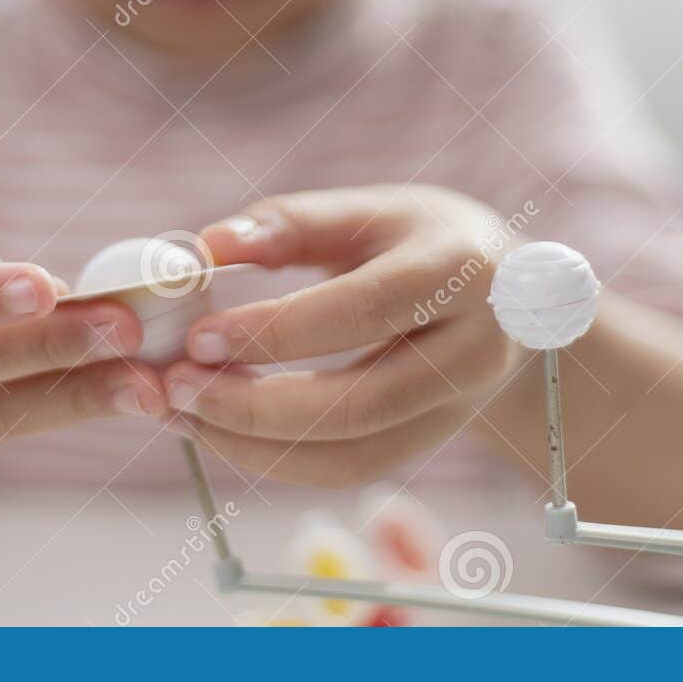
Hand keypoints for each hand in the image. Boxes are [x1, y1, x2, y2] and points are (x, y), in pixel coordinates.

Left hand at [160, 185, 521, 487]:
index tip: (198, 337)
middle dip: (254, 406)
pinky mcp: (430, 444)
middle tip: (174, 387)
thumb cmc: (422, 240)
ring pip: (352, 454)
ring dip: (254, 444)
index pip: (365, 310)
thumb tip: (205, 246)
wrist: (508, 299)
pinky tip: (220, 430)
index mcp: (460, 271)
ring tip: (181, 412)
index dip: (278, 330)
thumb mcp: (371, 210)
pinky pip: (349, 471)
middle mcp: (473, 349)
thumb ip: (292, 223)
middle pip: (360, 403)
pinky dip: (276, 460)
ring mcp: (459, 408)